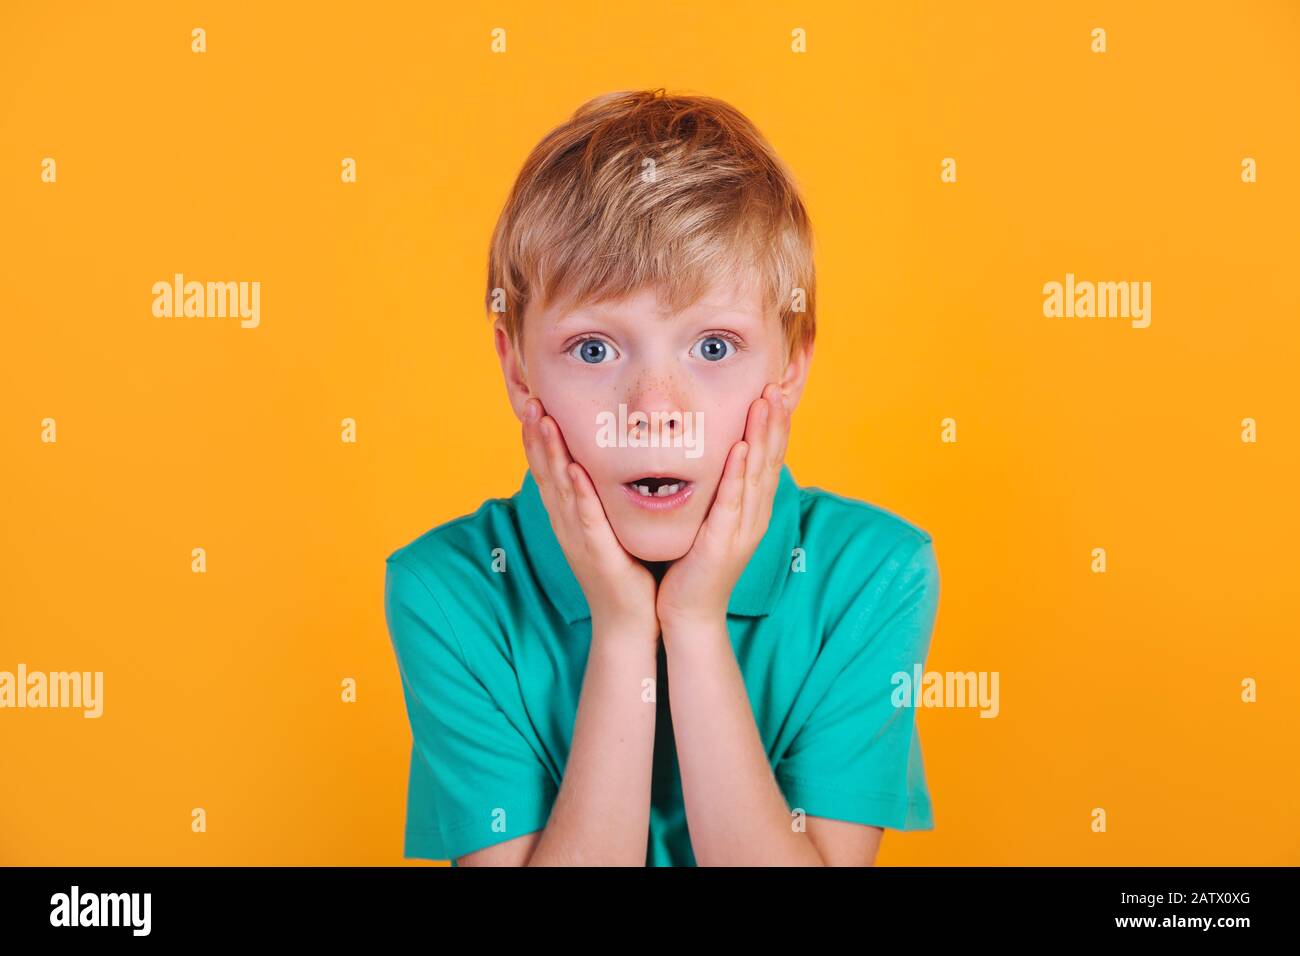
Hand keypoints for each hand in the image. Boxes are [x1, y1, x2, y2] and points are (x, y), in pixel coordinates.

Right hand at [520, 396, 658, 638]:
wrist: (629, 620)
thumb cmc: (623, 570)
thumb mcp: (605, 526)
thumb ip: (599, 497)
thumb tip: (599, 465)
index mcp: (567, 515)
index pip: (546, 468)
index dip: (536, 435)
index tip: (533, 400)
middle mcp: (565, 522)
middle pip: (543, 471)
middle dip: (535, 434)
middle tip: (529, 399)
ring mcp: (577, 536)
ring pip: (558, 487)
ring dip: (549, 453)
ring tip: (542, 419)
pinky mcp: (596, 552)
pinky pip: (585, 517)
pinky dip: (578, 493)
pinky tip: (573, 470)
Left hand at [657, 383, 789, 634]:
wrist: (688, 613)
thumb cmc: (692, 566)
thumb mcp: (710, 520)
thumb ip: (717, 491)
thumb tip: (717, 457)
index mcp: (752, 510)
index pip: (768, 458)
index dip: (775, 424)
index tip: (775, 389)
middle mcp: (754, 516)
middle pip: (770, 460)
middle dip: (775, 420)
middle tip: (777, 384)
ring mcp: (742, 530)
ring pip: (756, 474)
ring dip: (762, 436)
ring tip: (765, 402)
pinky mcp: (723, 542)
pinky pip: (733, 502)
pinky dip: (739, 474)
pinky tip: (742, 449)